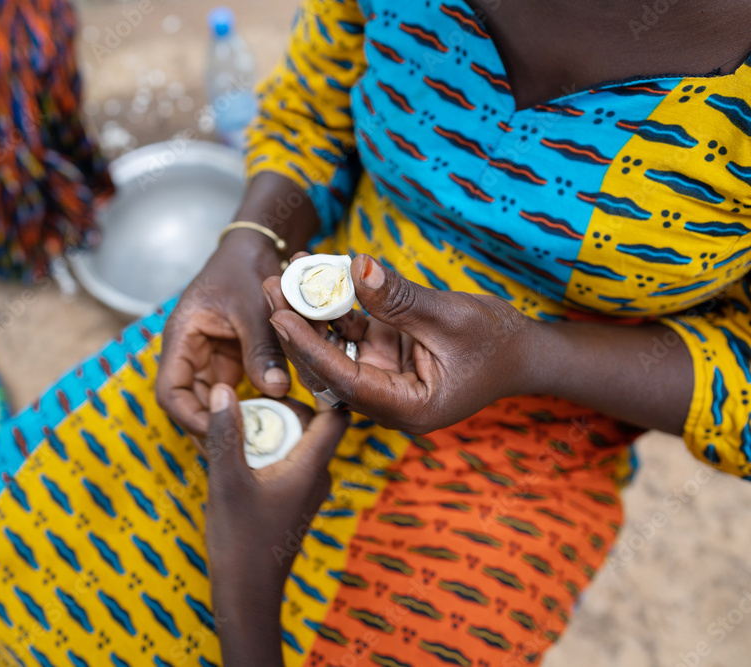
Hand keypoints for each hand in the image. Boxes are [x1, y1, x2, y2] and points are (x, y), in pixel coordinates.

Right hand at [155, 232, 290, 435]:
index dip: (190, 417)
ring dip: (231, 421)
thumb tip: (276, 391)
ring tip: (257, 445)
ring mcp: (210, 359)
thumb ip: (262, 348)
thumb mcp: (253, 307)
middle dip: (211, 427)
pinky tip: (270, 422)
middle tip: (243, 452)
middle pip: (188, 403)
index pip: (169, 392)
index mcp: (181, 338)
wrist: (255, 248)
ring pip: (212, 401)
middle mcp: (190, 353)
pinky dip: (249, 406)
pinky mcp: (230, 361)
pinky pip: (234, 392)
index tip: (220, 432)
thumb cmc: (244, 268)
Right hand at [202, 383, 347, 664]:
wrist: (247, 594)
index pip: (336, 415)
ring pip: (300, 443)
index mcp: (312, 466)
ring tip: (242, 419)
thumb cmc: (240, 540)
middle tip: (251, 393)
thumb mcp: (226, 480)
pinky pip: (291, 461)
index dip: (320, 388)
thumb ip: (226, 433)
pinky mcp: (294, 501)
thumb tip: (224, 387)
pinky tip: (242, 451)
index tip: (291, 370)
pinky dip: (272, 449)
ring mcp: (308, 490)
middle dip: (284, 406)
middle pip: (314, 424)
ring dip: (275, 428)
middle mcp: (319, 476)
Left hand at [263, 254, 538, 434]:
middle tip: (271, 287)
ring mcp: (383, 378)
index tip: (280, 317)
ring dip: (310, 314)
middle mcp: (388, 400)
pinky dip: (334, 307)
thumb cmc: (499, 343)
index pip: (347, 381)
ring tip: (284, 274)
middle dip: (298, 328)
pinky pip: (351, 334)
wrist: (526, 352)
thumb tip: (358, 267)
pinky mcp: (384, 357)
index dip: (311, 349)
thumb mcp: (452, 316)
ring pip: (334, 349)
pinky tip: (314, 273)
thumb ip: (402, 299)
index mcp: (407, 409)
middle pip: (330, 368)